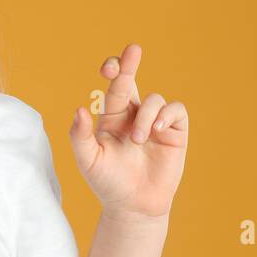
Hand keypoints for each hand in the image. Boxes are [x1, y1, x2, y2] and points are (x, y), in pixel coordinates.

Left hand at [67, 43, 187, 219]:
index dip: (113, 71)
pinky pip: (176, 110)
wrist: (133, 206)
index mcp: (112, 117)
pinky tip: (158, 128)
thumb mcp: (88, 160)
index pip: (113, 87)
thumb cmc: (107, 183)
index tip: (109, 67)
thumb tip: (80, 109)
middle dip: (130, 64)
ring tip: (138, 140)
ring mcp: (156, 122)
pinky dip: (167, 114)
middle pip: (132, 81)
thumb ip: (80, 136)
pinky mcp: (175, 132)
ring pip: (153, 99)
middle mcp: (134, 115)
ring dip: (145, 116)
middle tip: (133, 50)